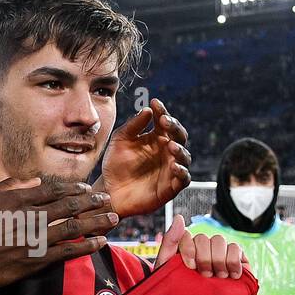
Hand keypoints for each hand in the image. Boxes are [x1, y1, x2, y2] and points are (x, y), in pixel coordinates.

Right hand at [0, 178, 116, 289]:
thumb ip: (10, 186)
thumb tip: (34, 180)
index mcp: (17, 198)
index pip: (53, 189)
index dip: (73, 188)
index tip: (86, 187)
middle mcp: (29, 215)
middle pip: (69, 204)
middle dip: (92, 200)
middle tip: (107, 198)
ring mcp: (33, 238)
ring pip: (73, 226)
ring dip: (96, 221)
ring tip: (113, 217)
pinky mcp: (34, 260)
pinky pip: (67, 251)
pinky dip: (85, 245)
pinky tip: (99, 241)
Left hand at [98, 98, 190, 217]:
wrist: (109, 191)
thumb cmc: (115, 165)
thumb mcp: (120, 141)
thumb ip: (133, 125)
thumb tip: (147, 109)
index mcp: (156, 138)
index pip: (165, 121)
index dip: (162, 111)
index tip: (155, 103)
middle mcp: (166, 151)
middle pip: (179, 136)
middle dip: (174, 127)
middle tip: (164, 121)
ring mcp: (170, 168)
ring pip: (185, 156)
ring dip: (180, 149)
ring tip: (170, 145)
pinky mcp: (171, 186)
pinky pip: (183, 178)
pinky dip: (181, 172)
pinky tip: (174, 166)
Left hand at [155, 214, 247, 277]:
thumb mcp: (166, 269)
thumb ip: (170, 242)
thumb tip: (180, 217)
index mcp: (185, 250)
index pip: (189, 235)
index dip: (190, 249)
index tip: (190, 267)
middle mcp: (203, 250)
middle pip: (205, 238)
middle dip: (204, 258)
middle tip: (205, 276)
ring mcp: (220, 255)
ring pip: (220, 241)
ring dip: (218, 260)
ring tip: (218, 277)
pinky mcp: (238, 262)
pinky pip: (236, 248)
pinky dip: (234, 261)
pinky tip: (231, 275)